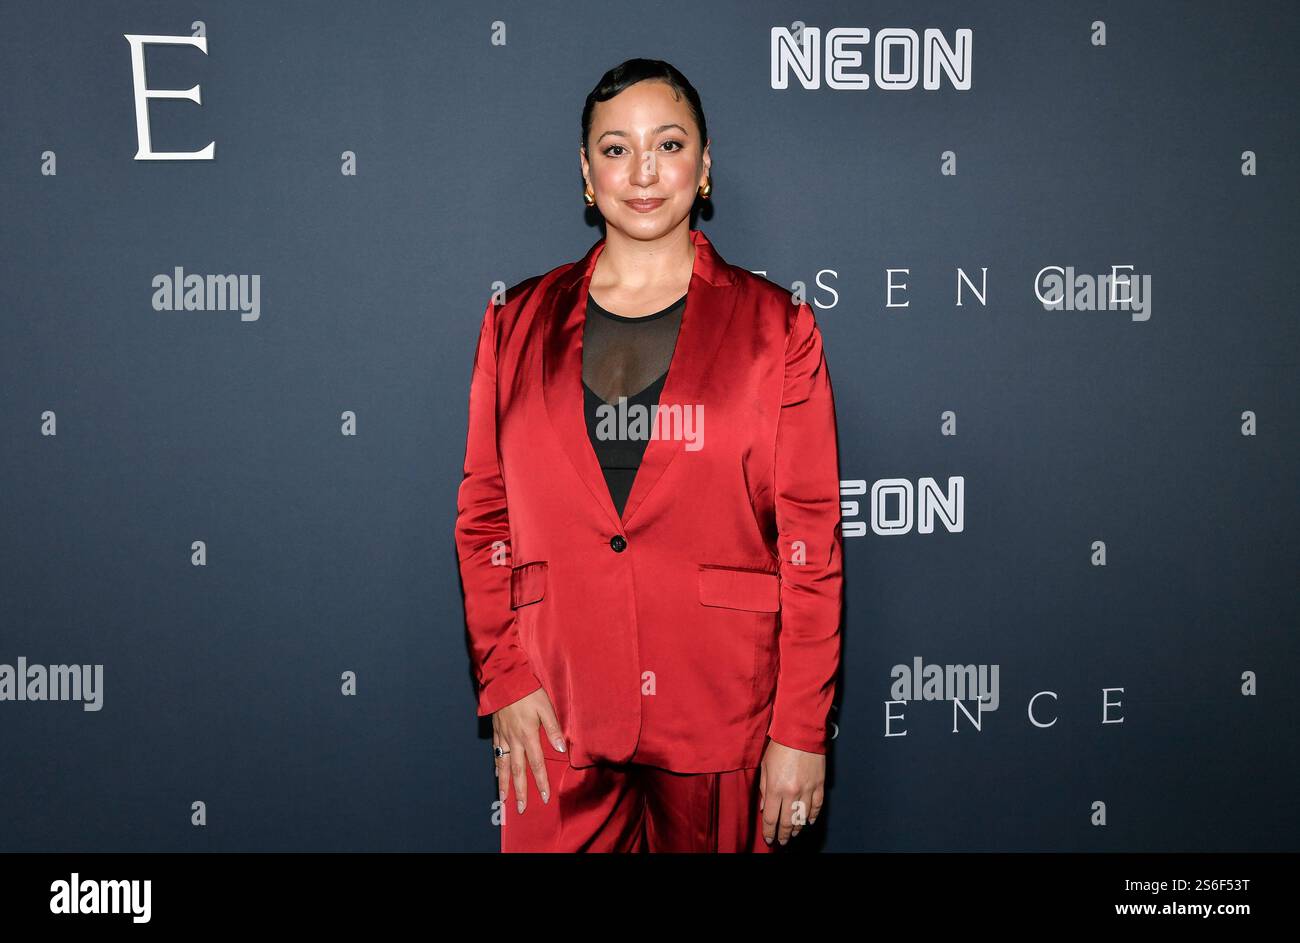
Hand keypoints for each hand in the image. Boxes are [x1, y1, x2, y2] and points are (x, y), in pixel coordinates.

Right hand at [492, 686, 565, 814]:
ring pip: (503, 765)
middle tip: (520, 808)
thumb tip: (560, 750)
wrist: (504, 680)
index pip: (536, 764)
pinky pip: (496, 753)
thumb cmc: (528, 692)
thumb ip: (553, 729)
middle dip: (520, 791)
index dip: (541, 782)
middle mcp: (514, 740)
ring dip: (505, 784)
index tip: (544, 797)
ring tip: (504, 799)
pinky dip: (497, 766)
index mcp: (528, 736)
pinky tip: (498, 774)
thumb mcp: (546, 707)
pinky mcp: (496, 731)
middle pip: (518, 771)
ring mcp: (503, 737)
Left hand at [759, 738, 825, 845]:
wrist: (801, 731)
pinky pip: (817, 806)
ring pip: (803, 817)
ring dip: (797, 828)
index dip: (769, 832)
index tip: (769, 839)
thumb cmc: (780, 745)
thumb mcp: (765, 766)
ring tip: (793, 834)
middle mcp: (792, 792)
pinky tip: (808, 821)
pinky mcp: (819, 784)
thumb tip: (765, 807)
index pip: (771, 818)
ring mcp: (808, 790)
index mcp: (776, 788)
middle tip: (781, 841)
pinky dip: (813, 816)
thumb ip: (764, 789)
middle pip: (788, 822)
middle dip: (783, 835)